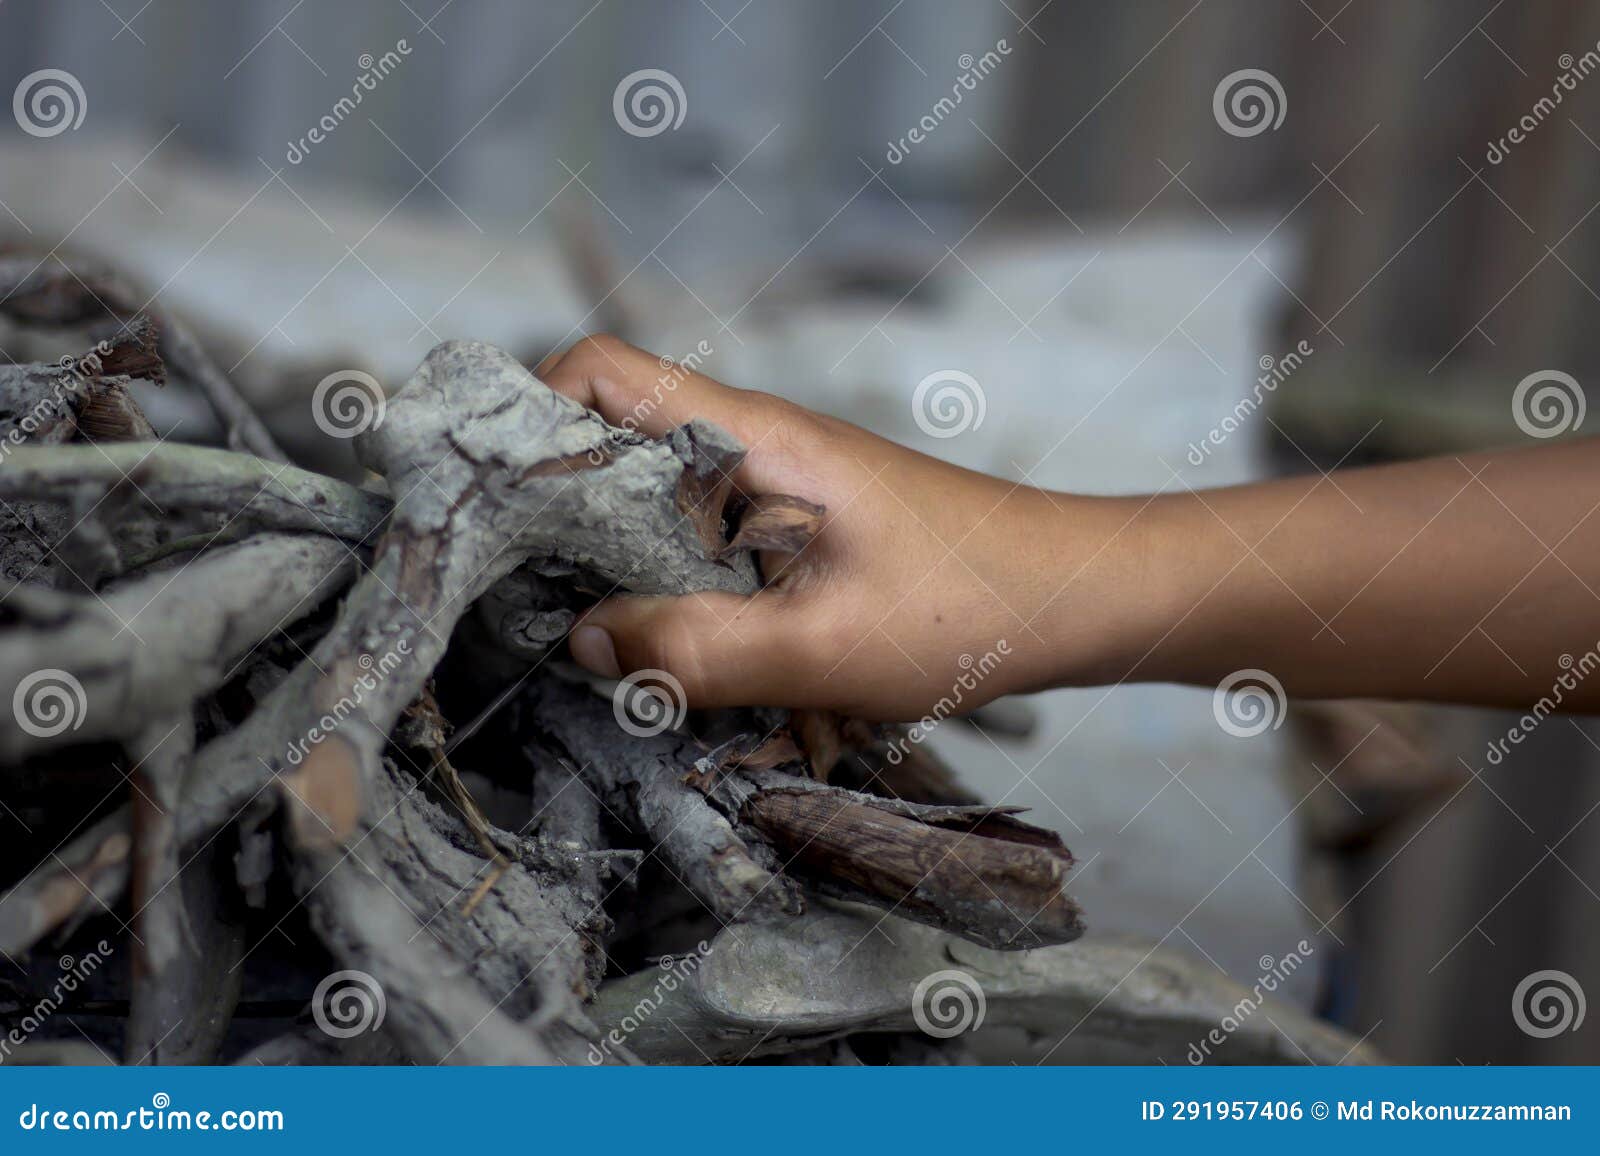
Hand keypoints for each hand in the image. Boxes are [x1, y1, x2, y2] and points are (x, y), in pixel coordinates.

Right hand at [536, 335, 1149, 719]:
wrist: (1077, 599)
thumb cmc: (968, 607)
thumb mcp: (824, 646)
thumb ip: (699, 646)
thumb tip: (584, 641)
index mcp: (751, 438)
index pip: (601, 371)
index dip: (530, 416)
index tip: (494, 503)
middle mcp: (754, 446)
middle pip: (613, 438)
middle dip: (556, 506)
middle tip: (519, 592)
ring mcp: (778, 486)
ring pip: (658, 497)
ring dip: (617, 556)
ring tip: (585, 630)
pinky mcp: (801, 530)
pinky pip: (705, 539)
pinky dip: (672, 582)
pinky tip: (675, 647)